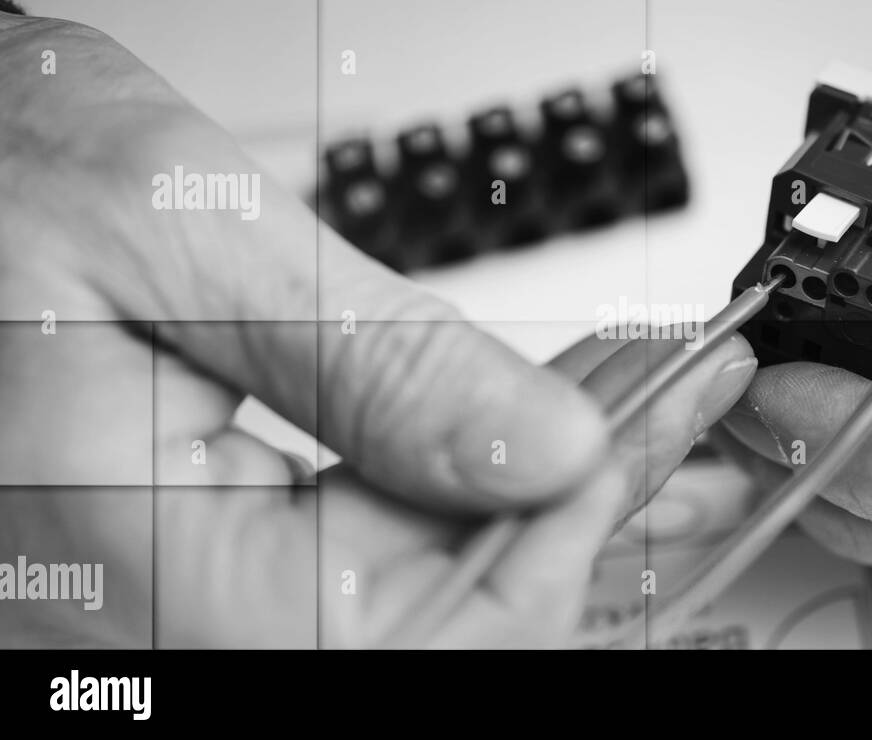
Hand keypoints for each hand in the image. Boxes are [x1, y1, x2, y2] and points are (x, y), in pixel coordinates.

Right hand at [0, 14, 755, 646]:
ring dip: (544, 484)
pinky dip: (472, 471)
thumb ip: (366, 358)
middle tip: (678, 399)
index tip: (640, 430)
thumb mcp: (175, 227)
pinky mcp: (214, 554)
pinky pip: (374, 539)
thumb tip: (544, 451)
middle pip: (443, 612)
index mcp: (138, 567)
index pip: (419, 632)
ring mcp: (188, 594)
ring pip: (422, 577)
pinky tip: (540, 422)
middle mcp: (163, 617)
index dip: (555, 538)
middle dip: (579, 497)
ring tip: (643, 404)